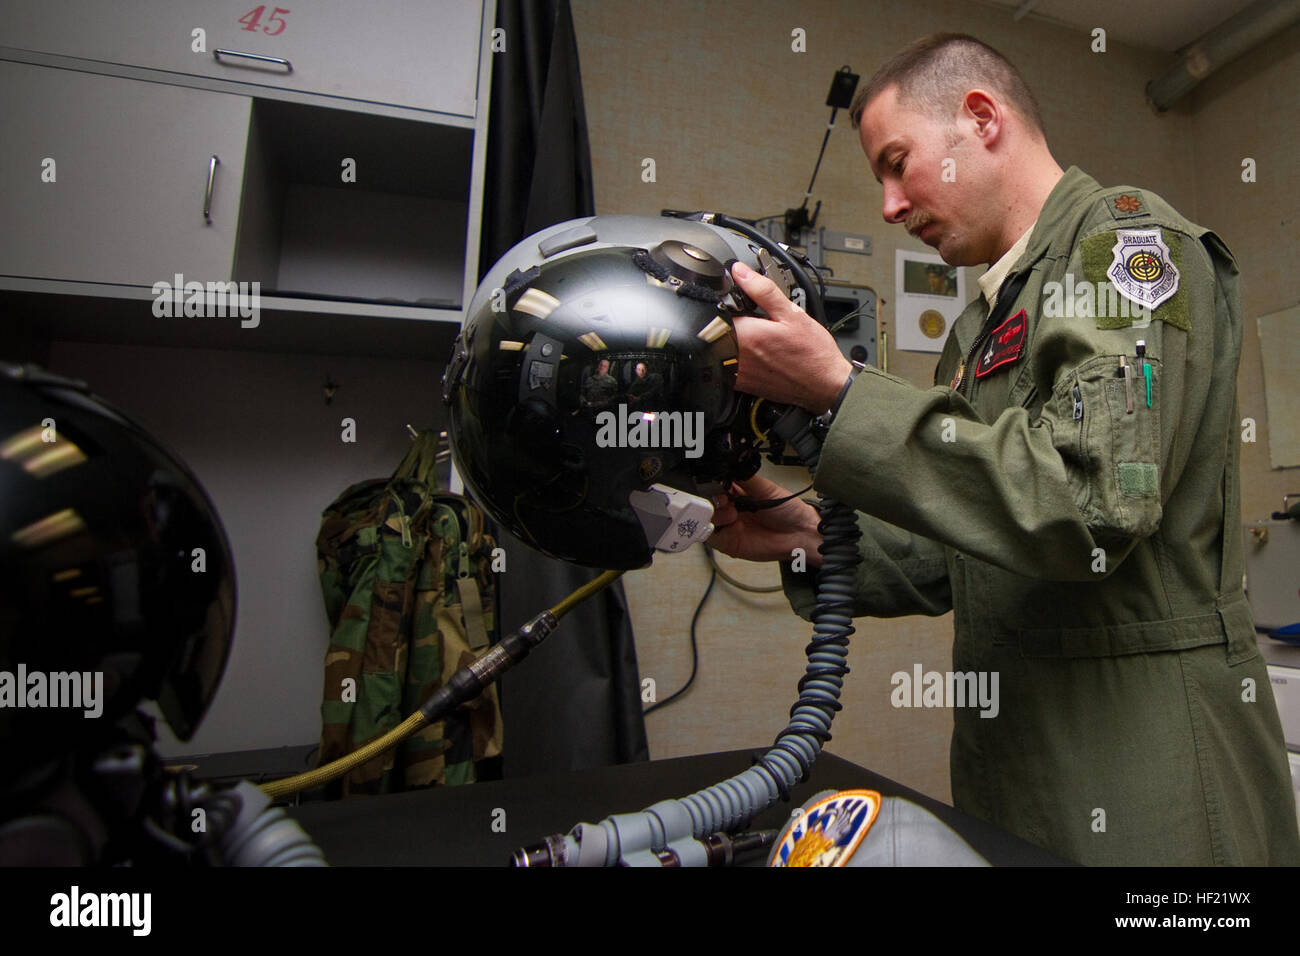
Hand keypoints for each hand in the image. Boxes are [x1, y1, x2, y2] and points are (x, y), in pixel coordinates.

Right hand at [708, 474, 822, 567]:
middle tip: (722, 499)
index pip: (712, 486)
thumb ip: (744, 476)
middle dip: (707, 500)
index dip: (710, 484)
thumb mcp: (765, 488)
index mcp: (735, 493)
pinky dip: (712, 531)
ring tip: (730, 513)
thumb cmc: (788, 510)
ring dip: (711, 515)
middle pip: (704, 503)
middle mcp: (728, 509)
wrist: (799, 533)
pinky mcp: (728, 543)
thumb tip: (731, 460)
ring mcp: (727, 526)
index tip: (715, 483)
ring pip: (703, 520)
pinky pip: (710, 538)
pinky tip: (727, 524)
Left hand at [730, 261, 851, 412]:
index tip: (738, 304)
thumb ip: (762, 290)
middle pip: (715, 332)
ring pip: (719, 350)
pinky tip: (756, 355)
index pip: (716, 313)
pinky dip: (735, 357)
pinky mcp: (742, 385)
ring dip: (730, 340)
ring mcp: (739, 374)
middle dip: (728, 322)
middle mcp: (739, 357)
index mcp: (748, 336)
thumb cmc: (813, 354)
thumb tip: (741, 272)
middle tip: (752, 322)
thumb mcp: (792, 314)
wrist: (825, 386)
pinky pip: (727, 367)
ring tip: (756, 340)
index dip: (723, 304)